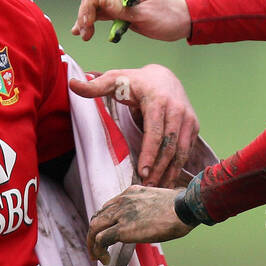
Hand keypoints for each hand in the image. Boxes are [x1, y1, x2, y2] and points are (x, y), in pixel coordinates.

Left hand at [69, 64, 198, 186]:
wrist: (165, 77)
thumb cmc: (136, 82)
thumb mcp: (115, 79)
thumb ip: (95, 86)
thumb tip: (72, 85)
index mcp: (159, 101)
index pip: (156, 131)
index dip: (150, 152)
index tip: (143, 171)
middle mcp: (177, 110)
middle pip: (170, 145)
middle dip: (160, 168)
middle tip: (147, 187)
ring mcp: (188, 119)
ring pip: (181, 150)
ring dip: (170, 171)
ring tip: (157, 189)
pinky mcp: (193, 126)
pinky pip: (187, 150)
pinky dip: (178, 166)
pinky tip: (167, 180)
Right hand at [71, 0, 190, 42]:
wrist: (183, 21)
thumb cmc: (169, 16)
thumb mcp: (145, 15)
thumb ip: (122, 9)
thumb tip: (100, 1)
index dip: (89, 6)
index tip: (86, 22)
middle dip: (85, 13)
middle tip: (83, 31)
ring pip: (96, 5)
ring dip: (87, 19)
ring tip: (83, 35)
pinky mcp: (122, 9)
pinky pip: (104, 13)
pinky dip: (94, 21)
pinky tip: (85, 31)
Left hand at [86, 186, 193, 264]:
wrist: (184, 208)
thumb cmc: (180, 207)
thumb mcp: (159, 201)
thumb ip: (148, 207)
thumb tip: (151, 219)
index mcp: (131, 193)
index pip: (108, 207)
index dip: (104, 223)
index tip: (107, 234)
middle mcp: (122, 201)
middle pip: (97, 218)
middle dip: (93, 234)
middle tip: (95, 249)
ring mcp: (121, 214)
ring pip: (94, 228)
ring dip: (92, 244)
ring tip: (97, 257)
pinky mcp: (123, 229)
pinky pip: (101, 240)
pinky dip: (99, 251)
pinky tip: (105, 260)